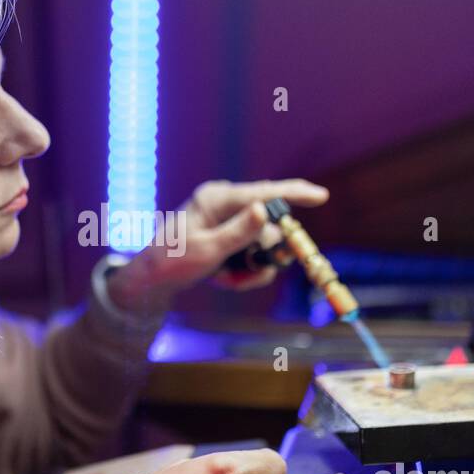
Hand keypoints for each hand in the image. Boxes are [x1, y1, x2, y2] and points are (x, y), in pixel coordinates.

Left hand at [105, 179, 329, 314]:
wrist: (152, 280)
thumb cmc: (172, 261)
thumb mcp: (206, 250)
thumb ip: (238, 232)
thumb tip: (265, 210)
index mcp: (217, 198)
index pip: (263, 193)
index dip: (295, 194)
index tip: (322, 196)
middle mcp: (226, 203)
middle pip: (270, 226)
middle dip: (263, 256)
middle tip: (248, 276)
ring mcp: (229, 219)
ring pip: (263, 245)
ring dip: (250, 269)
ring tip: (225, 281)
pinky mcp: (230, 234)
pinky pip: (252, 253)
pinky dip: (243, 271)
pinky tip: (223, 280)